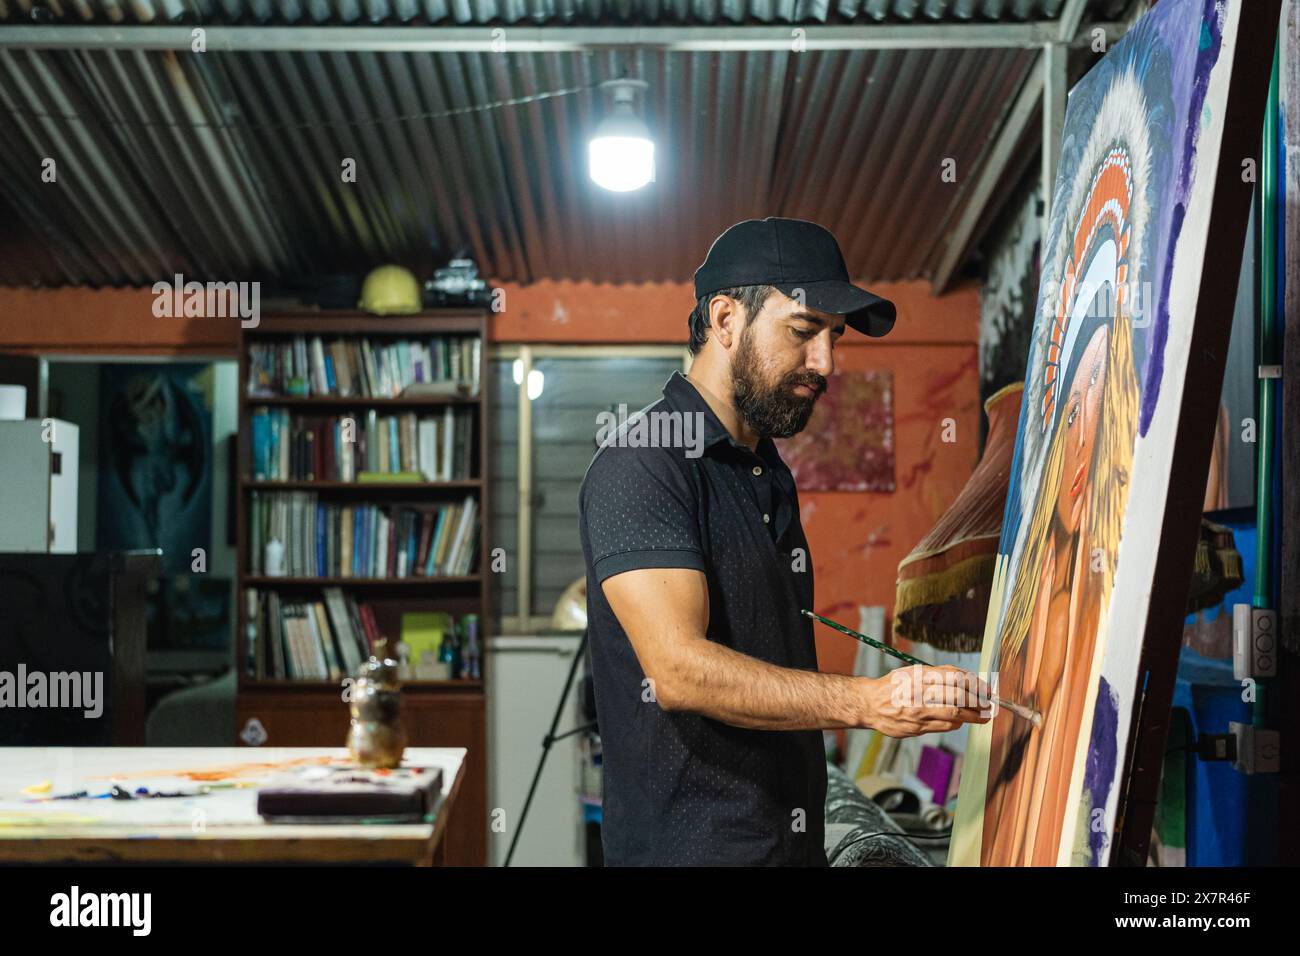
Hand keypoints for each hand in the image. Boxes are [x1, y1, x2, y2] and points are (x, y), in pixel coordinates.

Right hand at [860, 665, 991, 736]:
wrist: (869, 704)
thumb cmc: (893, 686)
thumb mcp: (912, 672)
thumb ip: (936, 674)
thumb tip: (965, 679)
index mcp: (919, 675)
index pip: (955, 677)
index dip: (974, 683)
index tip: (984, 688)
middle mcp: (919, 692)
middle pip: (958, 696)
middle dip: (978, 701)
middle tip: (988, 703)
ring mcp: (918, 712)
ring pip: (954, 714)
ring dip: (972, 716)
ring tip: (982, 716)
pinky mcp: (916, 727)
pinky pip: (944, 726)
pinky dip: (956, 723)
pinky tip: (960, 721)